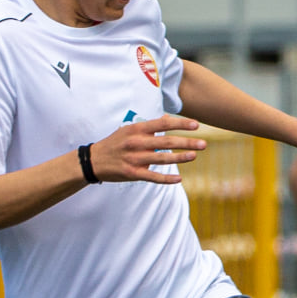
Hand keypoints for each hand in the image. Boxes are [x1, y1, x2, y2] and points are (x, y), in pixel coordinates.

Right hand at [88, 114, 207, 182]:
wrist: (93, 161)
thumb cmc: (115, 143)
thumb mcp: (129, 130)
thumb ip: (149, 126)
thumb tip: (168, 119)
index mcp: (137, 129)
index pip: (163, 124)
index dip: (180, 124)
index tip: (196, 124)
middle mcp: (136, 143)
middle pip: (166, 142)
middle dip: (186, 142)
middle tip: (203, 143)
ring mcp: (134, 159)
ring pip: (162, 159)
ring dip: (180, 158)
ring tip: (194, 156)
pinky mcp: (132, 173)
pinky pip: (152, 176)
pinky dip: (166, 179)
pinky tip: (179, 179)